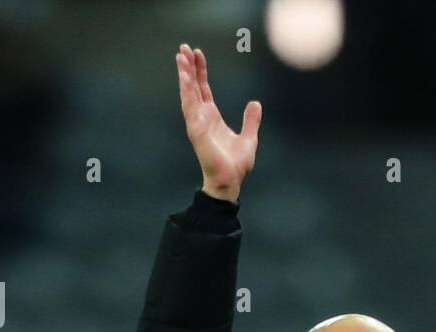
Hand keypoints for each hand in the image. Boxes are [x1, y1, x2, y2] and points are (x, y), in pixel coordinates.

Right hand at [175, 43, 261, 201]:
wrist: (231, 181)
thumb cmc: (236, 164)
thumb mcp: (249, 138)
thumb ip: (251, 120)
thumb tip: (255, 103)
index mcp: (212, 118)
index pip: (204, 89)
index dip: (200, 72)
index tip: (197, 54)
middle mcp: (202, 118)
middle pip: (193, 87)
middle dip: (188, 68)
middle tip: (183, 47)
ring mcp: (197, 124)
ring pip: (188, 94)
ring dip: (184, 75)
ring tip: (180, 56)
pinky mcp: (196, 131)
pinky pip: (190, 107)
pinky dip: (187, 92)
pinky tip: (185, 78)